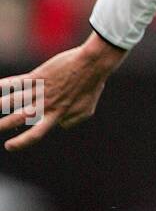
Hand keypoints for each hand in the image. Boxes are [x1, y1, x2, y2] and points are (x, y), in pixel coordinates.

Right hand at [0, 32, 125, 151]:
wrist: (92, 65)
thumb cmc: (91, 87)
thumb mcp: (85, 111)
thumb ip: (72, 121)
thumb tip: (60, 124)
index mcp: (57, 116)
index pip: (36, 134)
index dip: (21, 142)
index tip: (9, 146)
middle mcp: (46, 105)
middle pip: (19, 118)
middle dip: (3, 125)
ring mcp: (40, 90)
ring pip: (13, 100)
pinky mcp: (37, 76)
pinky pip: (16, 82)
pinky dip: (3, 84)